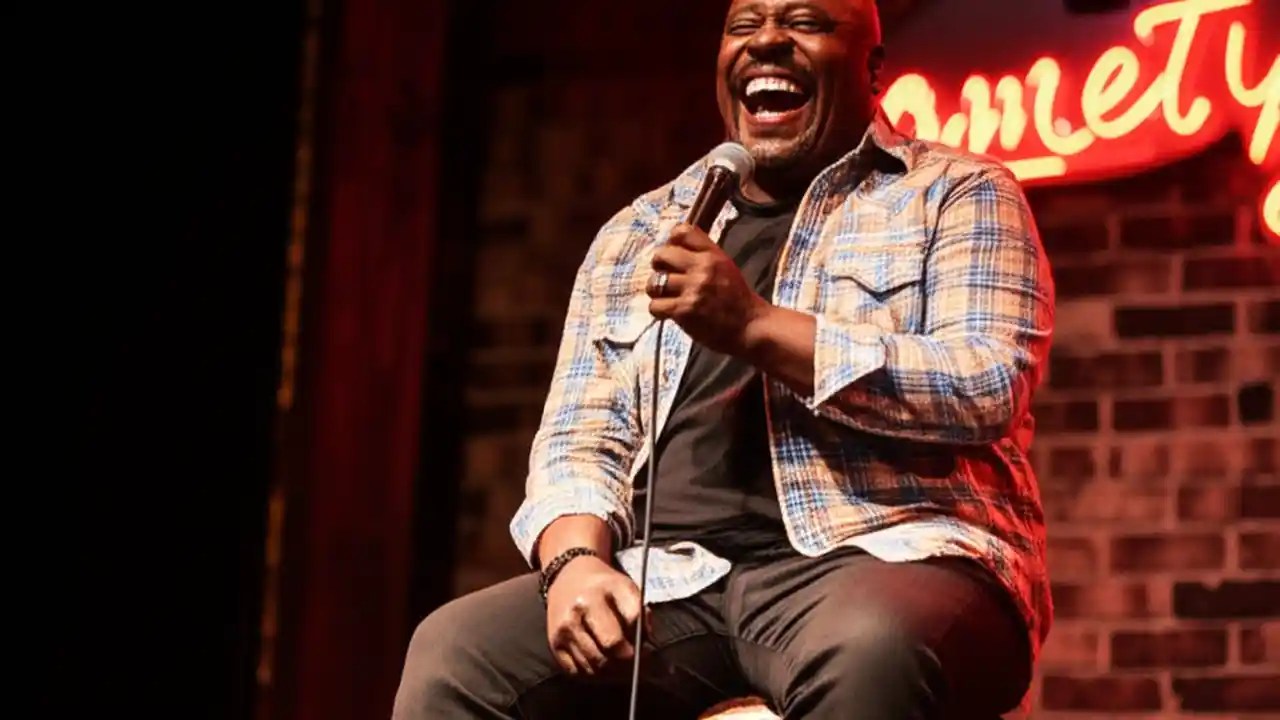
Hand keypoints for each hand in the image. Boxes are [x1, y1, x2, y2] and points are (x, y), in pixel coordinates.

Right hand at [545, 554, 647, 675]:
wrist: (569, 575)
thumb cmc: (604, 584)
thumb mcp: (626, 587)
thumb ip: (640, 614)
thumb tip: (647, 644)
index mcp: (592, 599)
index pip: (617, 639)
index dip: (636, 651)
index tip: (647, 653)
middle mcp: (573, 617)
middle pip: (605, 656)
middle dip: (625, 665)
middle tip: (637, 663)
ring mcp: (561, 634)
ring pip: (592, 668)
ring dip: (612, 672)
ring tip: (623, 664)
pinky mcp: (554, 646)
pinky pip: (577, 672)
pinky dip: (594, 674)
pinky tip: (605, 665)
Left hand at [647, 223, 768, 354]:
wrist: (750, 327)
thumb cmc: (736, 298)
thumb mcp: (724, 267)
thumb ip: (702, 255)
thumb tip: (672, 246)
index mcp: (713, 254)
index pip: (681, 231)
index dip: (671, 243)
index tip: (673, 257)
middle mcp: (702, 268)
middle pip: (662, 255)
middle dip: (659, 267)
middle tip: (666, 278)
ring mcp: (692, 289)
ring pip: (655, 282)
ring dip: (657, 292)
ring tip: (668, 298)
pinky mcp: (684, 310)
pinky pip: (655, 305)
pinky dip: (658, 311)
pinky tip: (669, 313)